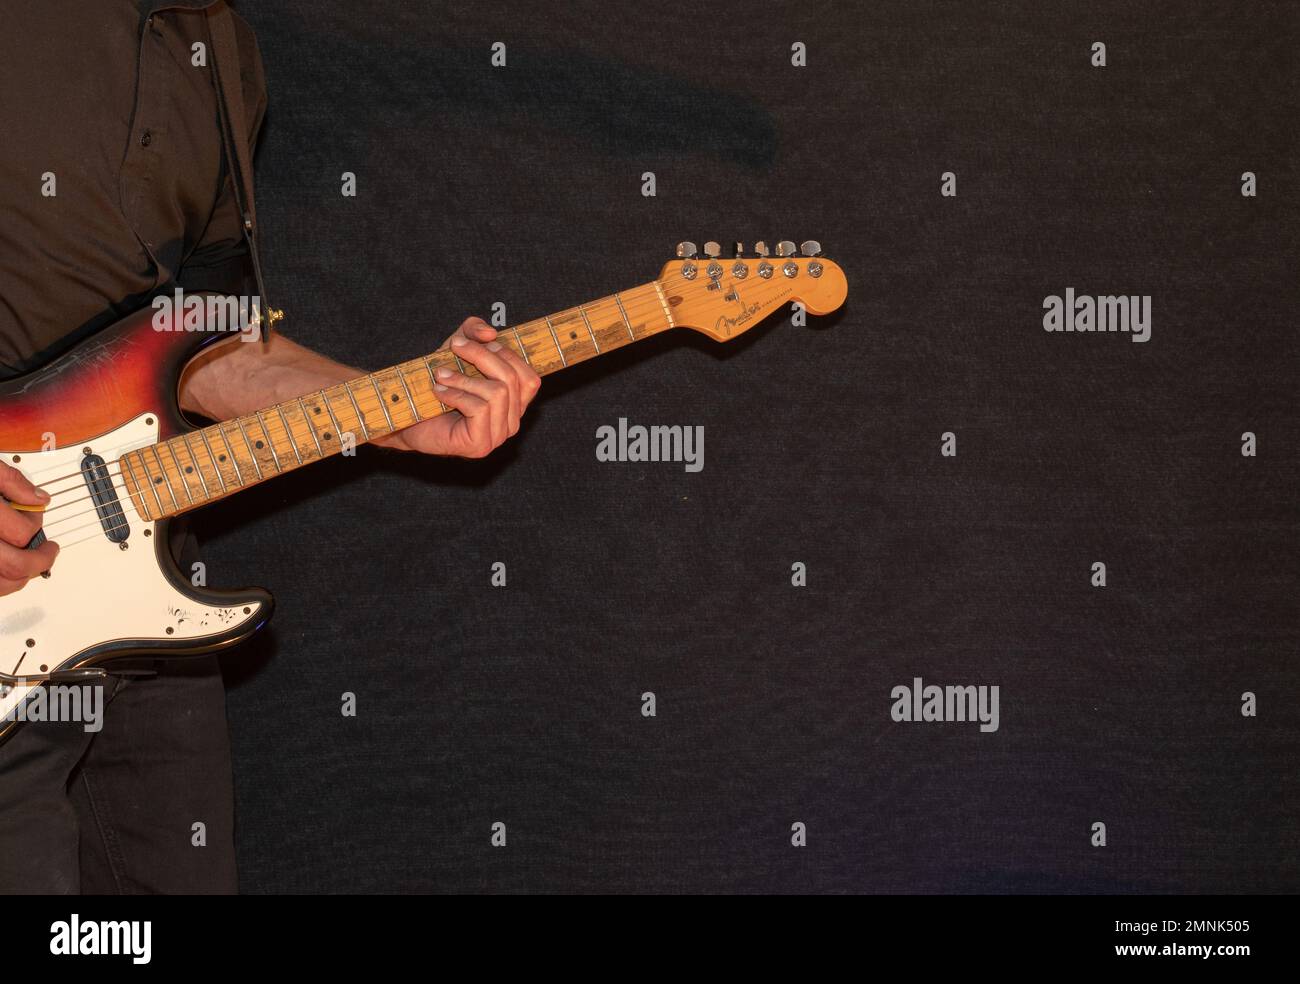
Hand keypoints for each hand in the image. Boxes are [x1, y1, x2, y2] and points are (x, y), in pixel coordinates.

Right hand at [0, 462, 56, 596]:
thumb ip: (9, 480)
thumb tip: (38, 499)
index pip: (22, 533)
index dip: (38, 528)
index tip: (44, 529)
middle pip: (15, 565)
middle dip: (39, 561)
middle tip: (47, 552)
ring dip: (18, 578)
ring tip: (27, 564)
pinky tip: (3, 571)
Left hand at [377, 317, 540, 457]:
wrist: (407, 421)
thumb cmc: (437, 387)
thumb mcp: (457, 352)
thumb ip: (473, 333)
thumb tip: (490, 332)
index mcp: (513, 405)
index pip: (529, 379)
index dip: (506, 354)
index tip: (476, 342)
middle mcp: (511, 423)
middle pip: (511, 379)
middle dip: (481, 356)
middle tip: (454, 346)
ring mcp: (497, 437)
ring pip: (497, 393)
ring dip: (464, 378)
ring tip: (441, 374)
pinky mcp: (480, 444)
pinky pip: (480, 409)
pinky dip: (456, 395)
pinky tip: (439, 392)